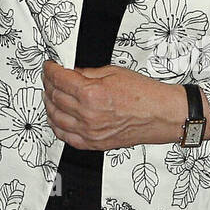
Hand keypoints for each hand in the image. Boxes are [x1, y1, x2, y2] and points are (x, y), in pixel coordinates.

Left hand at [42, 61, 202, 149]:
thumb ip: (87, 73)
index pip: (59, 80)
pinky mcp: (95, 143)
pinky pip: (67, 137)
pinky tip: (56, 119)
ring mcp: (90, 132)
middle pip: (55, 98)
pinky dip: (57, 127)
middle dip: (48, 85)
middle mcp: (88, 115)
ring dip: (49, 105)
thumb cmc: (144, 95)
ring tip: (50, 96)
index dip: (50, 70)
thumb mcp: (113, 72)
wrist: (162, 114)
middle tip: (49, 78)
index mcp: (91, 94)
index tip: (49, 67)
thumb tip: (70, 73)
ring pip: (56, 118)